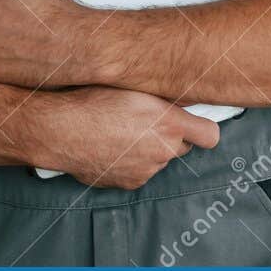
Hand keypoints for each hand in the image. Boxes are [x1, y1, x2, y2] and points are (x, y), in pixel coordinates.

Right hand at [25, 85, 220, 188]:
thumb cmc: (94, 100)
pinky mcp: (129, 183)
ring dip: (148, 150)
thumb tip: (178, 100)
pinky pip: (138, 172)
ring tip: (121, 132)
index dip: (202, 129)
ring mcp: (146, 171)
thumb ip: (163, 100)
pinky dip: (131, 163)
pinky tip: (112, 147)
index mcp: (169, 124)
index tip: (194, 124)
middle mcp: (163, 151)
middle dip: (169, 136)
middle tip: (146, 122)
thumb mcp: (135, 87)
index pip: (210, 135)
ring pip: (157, 159)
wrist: (60, 129)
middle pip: (180, 146)